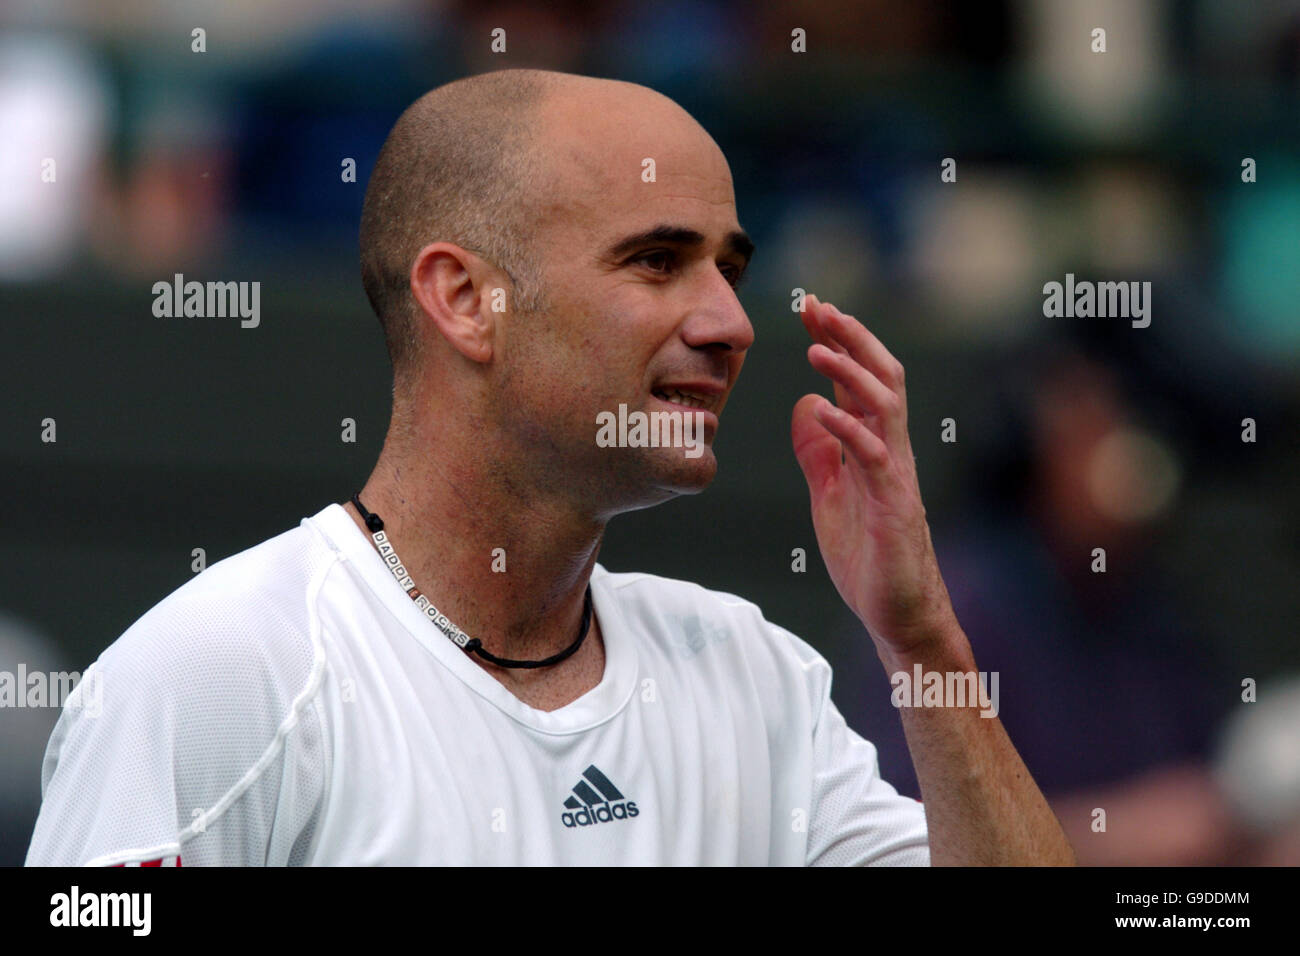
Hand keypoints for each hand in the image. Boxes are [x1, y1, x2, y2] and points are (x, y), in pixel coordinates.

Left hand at [791, 294, 956, 656]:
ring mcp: (896, 475)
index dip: (837, 341)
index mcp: (874, 446)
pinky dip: (849, 429)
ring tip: (817, 347)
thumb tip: (805, 405)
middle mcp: (892, 451)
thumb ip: (819, 452)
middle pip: (880, 377)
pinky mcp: (894, 505)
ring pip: (885, 406)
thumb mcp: (830, 495)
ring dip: (851, 372)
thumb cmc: (869, 557)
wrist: (898, 614)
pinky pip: (874, 457)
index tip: (810, 307)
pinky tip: (823, 409)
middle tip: (819, 305)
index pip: (858, 380)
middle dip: (851, 337)